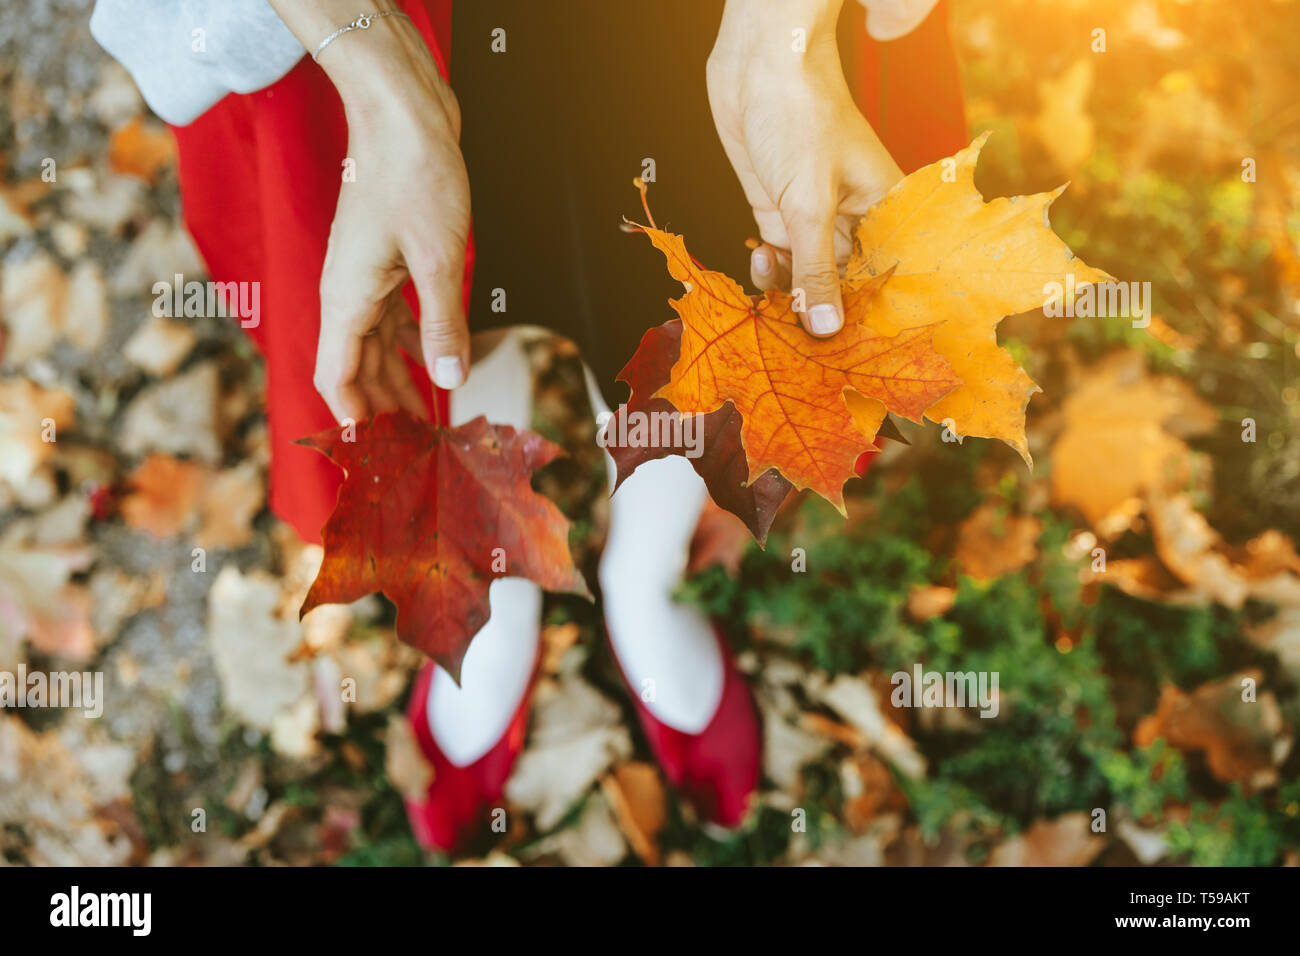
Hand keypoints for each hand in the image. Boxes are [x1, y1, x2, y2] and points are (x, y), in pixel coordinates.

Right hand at [308, 13, 470, 422]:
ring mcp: (364, 274)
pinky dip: (411, 342)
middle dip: (383, 407)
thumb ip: (443, 324)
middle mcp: (347, 291)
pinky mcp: (386, 258)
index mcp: (346, 298)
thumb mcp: (439, 259)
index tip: (375, 454)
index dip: (353, 419)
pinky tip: (434, 360)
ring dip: (398, 378)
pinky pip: (392, 315)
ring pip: (376, 344)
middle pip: (357, 367)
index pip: (336, 378)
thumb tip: (449, 379)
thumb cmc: (413, 174)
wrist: (403, 110)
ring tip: (428, 414)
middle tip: (414, 445)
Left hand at [708, 0, 903, 336]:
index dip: (869, 319)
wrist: (759, 62)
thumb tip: (827, 329)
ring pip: (807, 275)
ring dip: (790, 297)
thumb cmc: (800, 114)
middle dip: (823, 315)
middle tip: (804, 354)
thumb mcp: (808, 203)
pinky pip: (780, 258)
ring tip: (774, 318)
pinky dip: (769, 273)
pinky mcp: (779, 210)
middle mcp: (854, 218)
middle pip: (845, 284)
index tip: (853, 359)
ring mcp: (814, 215)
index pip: (885, 280)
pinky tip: (758, 274)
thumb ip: (815, 270)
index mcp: (885, 211)